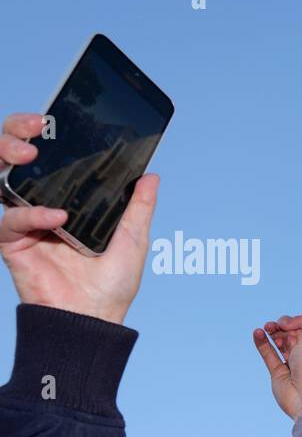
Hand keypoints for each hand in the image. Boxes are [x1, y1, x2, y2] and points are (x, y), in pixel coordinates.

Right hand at [0, 112, 158, 323]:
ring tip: (29, 154)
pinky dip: (32, 215)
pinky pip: (11, 220)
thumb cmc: (113, 282)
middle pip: (13, 160)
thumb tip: (151, 174)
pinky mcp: (12, 244)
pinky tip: (56, 217)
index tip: (49, 118)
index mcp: (67, 200)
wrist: (95, 318)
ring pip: (0, 180)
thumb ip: (139, 206)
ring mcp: (24, 223)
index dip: (40, 133)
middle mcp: (41, 206)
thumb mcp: (133, 237)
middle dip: (13, 134)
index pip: (48, 159)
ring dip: (7, 159)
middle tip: (33, 127)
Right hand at [253, 327, 301, 420]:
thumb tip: (283, 330)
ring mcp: (294, 365)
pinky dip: (263, 343)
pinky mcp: (279, 373)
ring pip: (280, 345)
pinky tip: (257, 332)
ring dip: (273, 334)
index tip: (291, 320)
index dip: (298, 323)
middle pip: (293, 337)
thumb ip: (297, 329)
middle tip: (276, 324)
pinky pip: (269, 355)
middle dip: (284, 329)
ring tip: (266, 326)